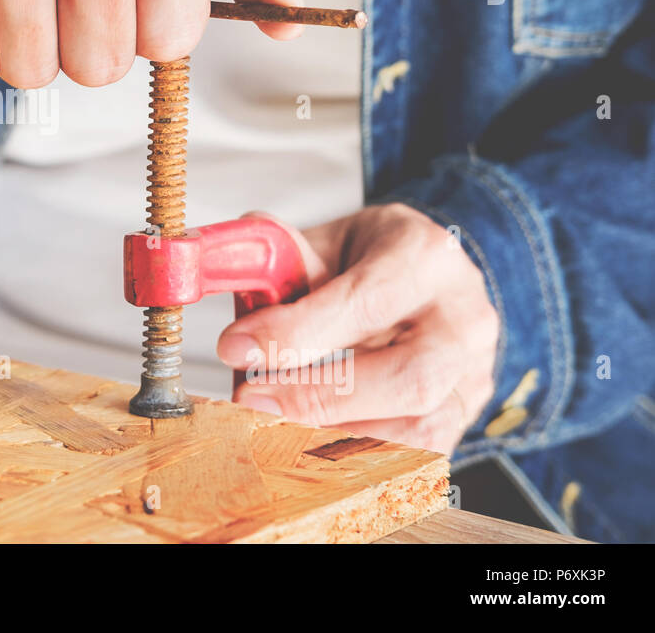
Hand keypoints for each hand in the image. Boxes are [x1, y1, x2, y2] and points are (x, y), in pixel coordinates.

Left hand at [218, 205, 498, 454]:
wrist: (432, 279)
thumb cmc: (375, 258)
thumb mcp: (328, 240)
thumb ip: (281, 260)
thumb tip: (223, 271)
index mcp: (426, 259)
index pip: (364, 303)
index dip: (295, 333)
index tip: (237, 348)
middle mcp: (464, 321)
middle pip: (407, 379)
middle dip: (316, 397)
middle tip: (250, 399)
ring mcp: (473, 375)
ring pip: (417, 430)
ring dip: (332, 434)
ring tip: (270, 420)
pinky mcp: (464, 418)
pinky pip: (416, 456)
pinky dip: (355, 456)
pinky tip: (306, 439)